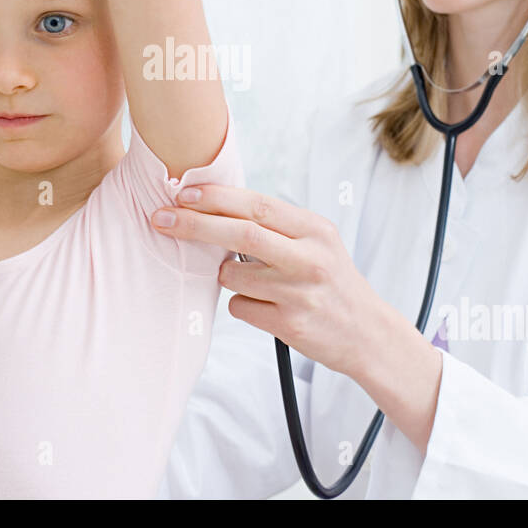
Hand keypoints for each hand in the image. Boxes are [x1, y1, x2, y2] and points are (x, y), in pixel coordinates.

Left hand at [150, 185, 387, 378]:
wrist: (367, 333)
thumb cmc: (332, 282)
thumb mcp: (318, 242)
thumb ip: (278, 225)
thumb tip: (218, 205)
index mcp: (315, 230)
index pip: (257, 205)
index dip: (216, 197)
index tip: (183, 193)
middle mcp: (309, 258)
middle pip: (239, 233)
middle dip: (193, 224)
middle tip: (160, 218)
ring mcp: (298, 293)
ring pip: (232, 275)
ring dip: (226, 274)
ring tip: (254, 281)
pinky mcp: (288, 324)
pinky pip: (239, 307)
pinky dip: (241, 303)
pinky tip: (266, 307)